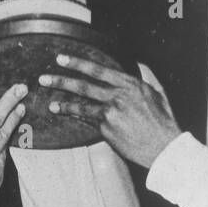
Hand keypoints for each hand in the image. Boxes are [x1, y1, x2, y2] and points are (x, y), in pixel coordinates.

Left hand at [39, 56, 181, 167]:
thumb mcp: (158, 92)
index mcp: (130, 84)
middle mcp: (118, 97)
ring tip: (50, 104)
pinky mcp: (106, 131)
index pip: (98, 70)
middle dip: (61, 81)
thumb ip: (146, 75)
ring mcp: (111, 114)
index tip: (62, 59)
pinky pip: (88, 122)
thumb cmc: (163, 120)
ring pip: (81, 106)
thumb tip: (138, 64)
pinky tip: (65, 116)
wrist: (163, 147)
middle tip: (44, 78)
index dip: (77, 63)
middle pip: (83, 86)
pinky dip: (77, 118)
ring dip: (63, 104)